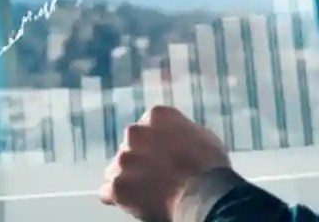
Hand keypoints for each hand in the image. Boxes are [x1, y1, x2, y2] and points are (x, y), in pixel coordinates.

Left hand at [100, 106, 230, 221]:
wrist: (205, 195)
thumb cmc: (210, 167)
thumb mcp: (201, 136)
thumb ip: (179, 131)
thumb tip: (176, 135)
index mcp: (156, 116)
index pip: (145, 129)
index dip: (153, 147)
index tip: (163, 158)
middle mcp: (135, 132)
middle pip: (129, 149)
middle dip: (138, 162)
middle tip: (156, 177)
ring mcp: (124, 159)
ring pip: (116, 170)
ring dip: (128, 180)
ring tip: (149, 193)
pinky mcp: (117, 185)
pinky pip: (108, 193)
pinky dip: (119, 199)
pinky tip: (135, 202)